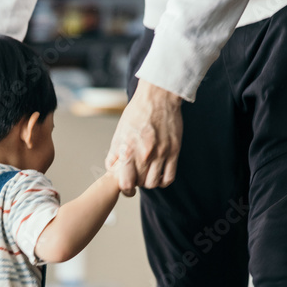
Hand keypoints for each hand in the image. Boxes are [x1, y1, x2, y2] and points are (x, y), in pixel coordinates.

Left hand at [105, 79, 182, 194]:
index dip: (126, 189)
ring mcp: (161, 153)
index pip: (126, 183)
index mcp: (129, 150)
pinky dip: (163, 181)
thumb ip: (114, 153)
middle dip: (138, 184)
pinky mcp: (174, 151)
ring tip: (148, 174)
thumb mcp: (119, 132)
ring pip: (155, 183)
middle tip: (137, 177)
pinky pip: (169, 177)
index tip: (127, 187)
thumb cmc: (137, 113)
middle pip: (141, 184)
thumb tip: (112, 169)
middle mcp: (145, 155)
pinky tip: (159, 174)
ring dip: (150, 182)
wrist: (158, 97)